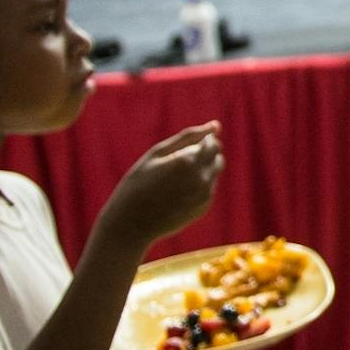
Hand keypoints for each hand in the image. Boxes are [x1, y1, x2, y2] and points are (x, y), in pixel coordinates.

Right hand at [99, 122, 223, 248]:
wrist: (131, 224)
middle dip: (205, 156)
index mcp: (188, 162)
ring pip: (214, 174)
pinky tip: (176, 193)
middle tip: (180, 161)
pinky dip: (197, 186)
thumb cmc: (139, 183)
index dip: (202, 142)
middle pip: (218, 158)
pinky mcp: (203, 208)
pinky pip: (208, 190)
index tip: (185, 147)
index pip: (213, 144)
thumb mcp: (157, 153)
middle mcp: (201, 179)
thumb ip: (188, 136)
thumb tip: (216, 125)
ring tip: (174, 179)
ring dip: (202, 170)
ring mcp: (204, 196)